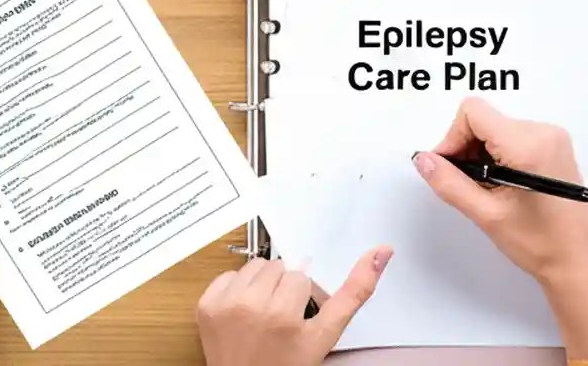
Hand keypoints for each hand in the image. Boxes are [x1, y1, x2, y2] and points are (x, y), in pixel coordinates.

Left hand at [196, 246, 391, 365]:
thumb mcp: (326, 336)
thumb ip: (355, 292)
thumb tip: (381, 252)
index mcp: (282, 312)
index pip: (300, 276)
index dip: (301, 298)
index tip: (296, 319)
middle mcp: (250, 305)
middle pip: (277, 267)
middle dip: (282, 287)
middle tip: (280, 317)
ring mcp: (224, 305)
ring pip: (254, 267)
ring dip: (261, 284)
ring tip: (263, 313)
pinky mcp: (205, 305)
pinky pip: (228, 275)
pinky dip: (237, 288)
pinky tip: (243, 313)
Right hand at [413, 97, 587, 362]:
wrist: (578, 262)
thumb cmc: (539, 243)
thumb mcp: (486, 214)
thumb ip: (449, 182)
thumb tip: (423, 159)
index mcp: (529, 145)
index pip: (473, 113)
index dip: (453, 138)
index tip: (449, 167)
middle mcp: (544, 132)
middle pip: (484, 120)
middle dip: (466, 149)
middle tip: (467, 185)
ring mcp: (553, 138)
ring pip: (496, 129)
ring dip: (482, 155)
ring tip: (487, 190)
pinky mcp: (555, 147)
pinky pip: (513, 137)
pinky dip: (498, 156)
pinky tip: (502, 185)